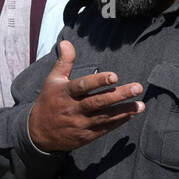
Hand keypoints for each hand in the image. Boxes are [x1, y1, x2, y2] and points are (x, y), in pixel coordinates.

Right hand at [26, 40, 143, 152]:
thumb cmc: (48, 101)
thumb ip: (64, 62)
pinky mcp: (85, 136)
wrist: (38, 133)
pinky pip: (104, 128)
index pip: (83, 86)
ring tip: (141, 105)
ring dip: (124, 110)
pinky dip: (118, 122)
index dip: (98, 81)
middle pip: (98, 102)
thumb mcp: (52, 81)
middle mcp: (73, 109)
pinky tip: (131, 114)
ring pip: (105, 117)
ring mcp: (80, 124)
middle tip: (137, 87)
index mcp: (65, 93)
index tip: (114, 76)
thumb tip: (67, 42)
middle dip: (119, 95)